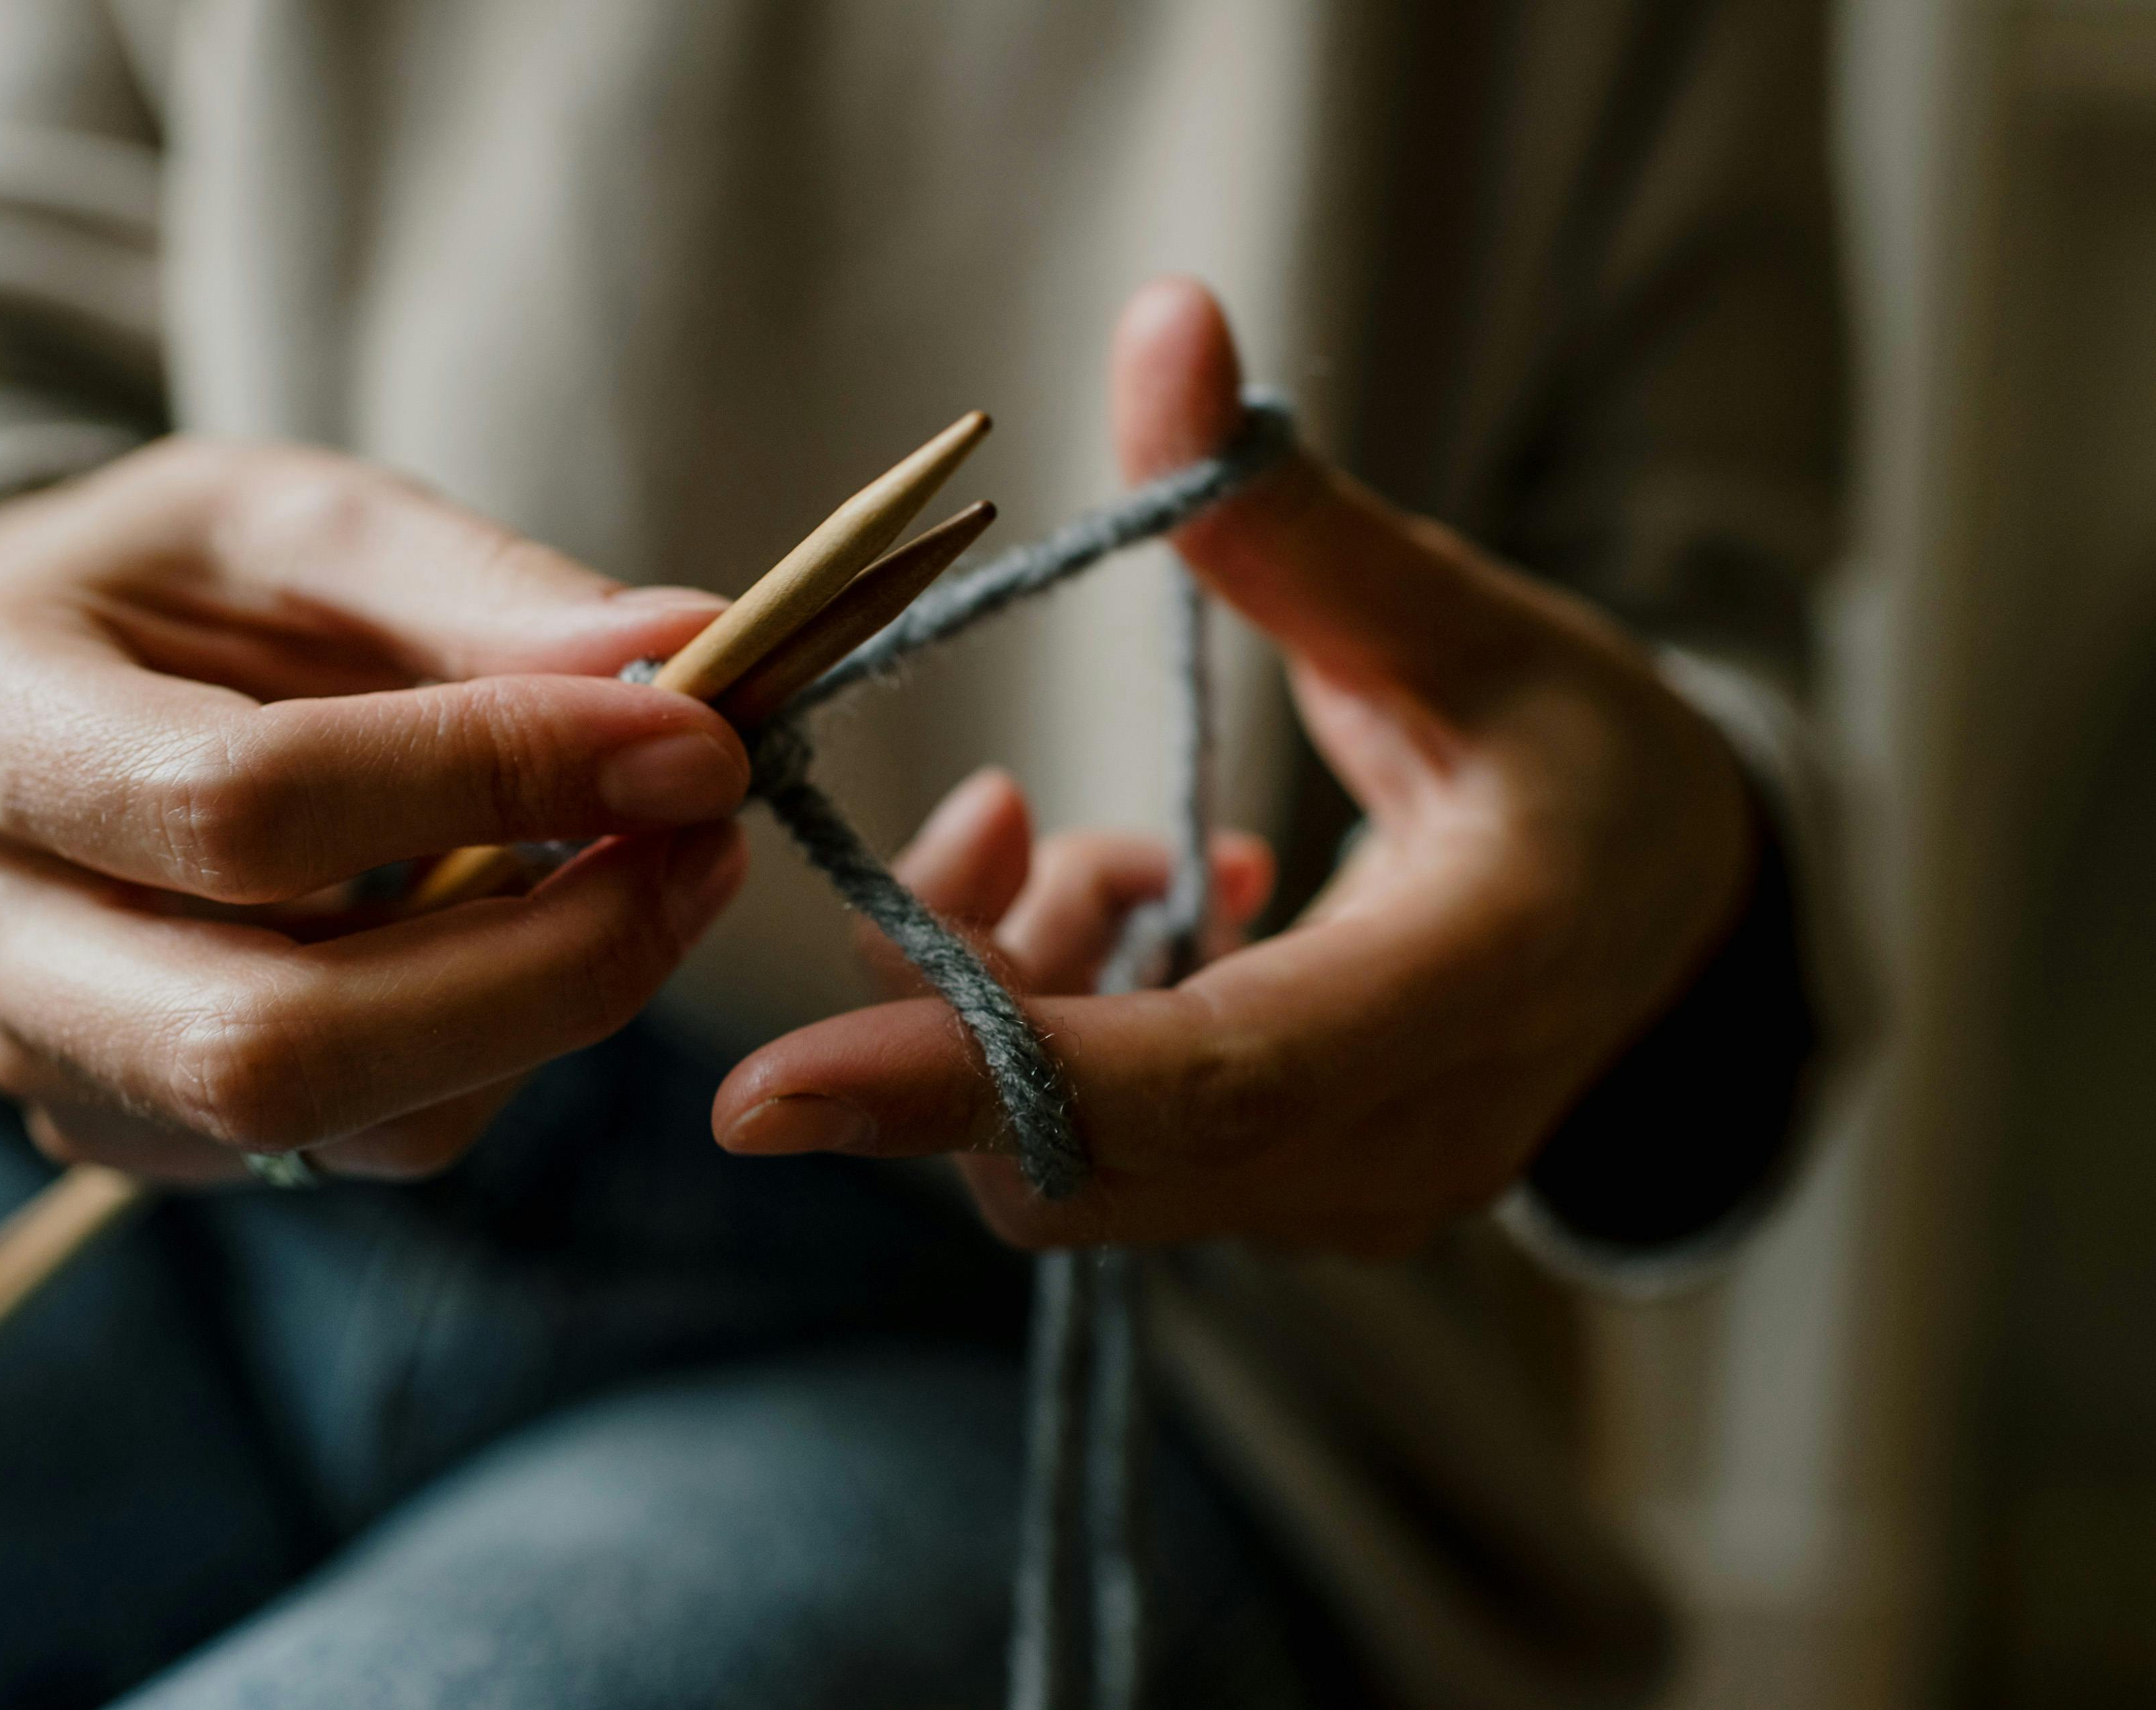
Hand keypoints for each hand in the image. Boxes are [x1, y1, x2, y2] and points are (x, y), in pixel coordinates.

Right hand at [0, 439, 751, 1183]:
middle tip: (705, 849)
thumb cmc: (181, 589)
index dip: (493, 779)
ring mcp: (48, 1058)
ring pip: (340, 1124)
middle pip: (271, 1042)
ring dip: (548, 1012)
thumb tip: (682, 651)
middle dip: (542, 965)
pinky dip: (502, 1051)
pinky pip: (367, 1145)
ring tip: (657, 873)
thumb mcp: (308, 523)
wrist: (53, 687)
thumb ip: (482, 590)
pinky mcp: (146, 1130)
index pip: (249, 806)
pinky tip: (548, 934)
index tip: (694, 741)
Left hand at [713, 280, 1756, 1255]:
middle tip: (979, 818)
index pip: (1203, 1080)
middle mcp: (1403, 1140)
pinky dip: (1056, 1030)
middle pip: (1095, 1146)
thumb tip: (1162, 321)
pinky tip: (1130, 899)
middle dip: (956, 999)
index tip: (766, 1090)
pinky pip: (1110, 1152)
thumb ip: (1291, 515)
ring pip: (1078, 1160)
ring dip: (1012, 995)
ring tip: (1068, 838)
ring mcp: (1351, 1196)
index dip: (981, 1079)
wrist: (1677, 913)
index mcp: (1478, 984)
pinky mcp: (1297, 1198)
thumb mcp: (1463, 616)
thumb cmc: (1582, 748)